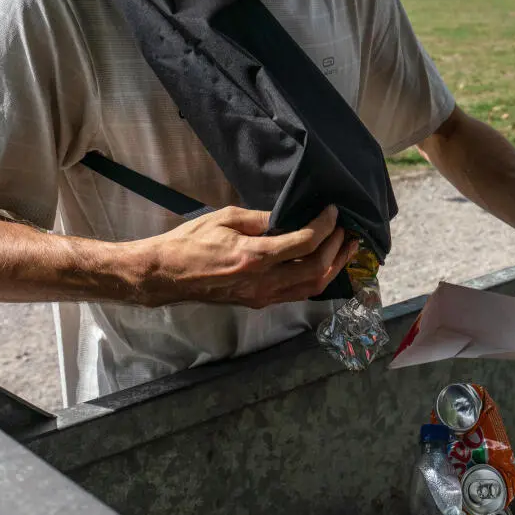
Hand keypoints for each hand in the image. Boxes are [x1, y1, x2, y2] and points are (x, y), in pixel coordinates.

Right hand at [133, 205, 356, 307]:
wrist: (167, 275)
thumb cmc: (190, 242)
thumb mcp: (226, 218)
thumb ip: (262, 218)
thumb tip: (290, 216)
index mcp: (254, 257)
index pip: (304, 243)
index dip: (324, 226)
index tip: (333, 212)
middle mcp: (263, 282)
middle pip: (316, 269)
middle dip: (337, 248)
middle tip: (347, 229)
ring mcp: (263, 296)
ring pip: (312, 287)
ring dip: (334, 267)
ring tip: (347, 248)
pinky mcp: (259, 302)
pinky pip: (298, 294)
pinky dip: (318, 279)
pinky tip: (325, 264)